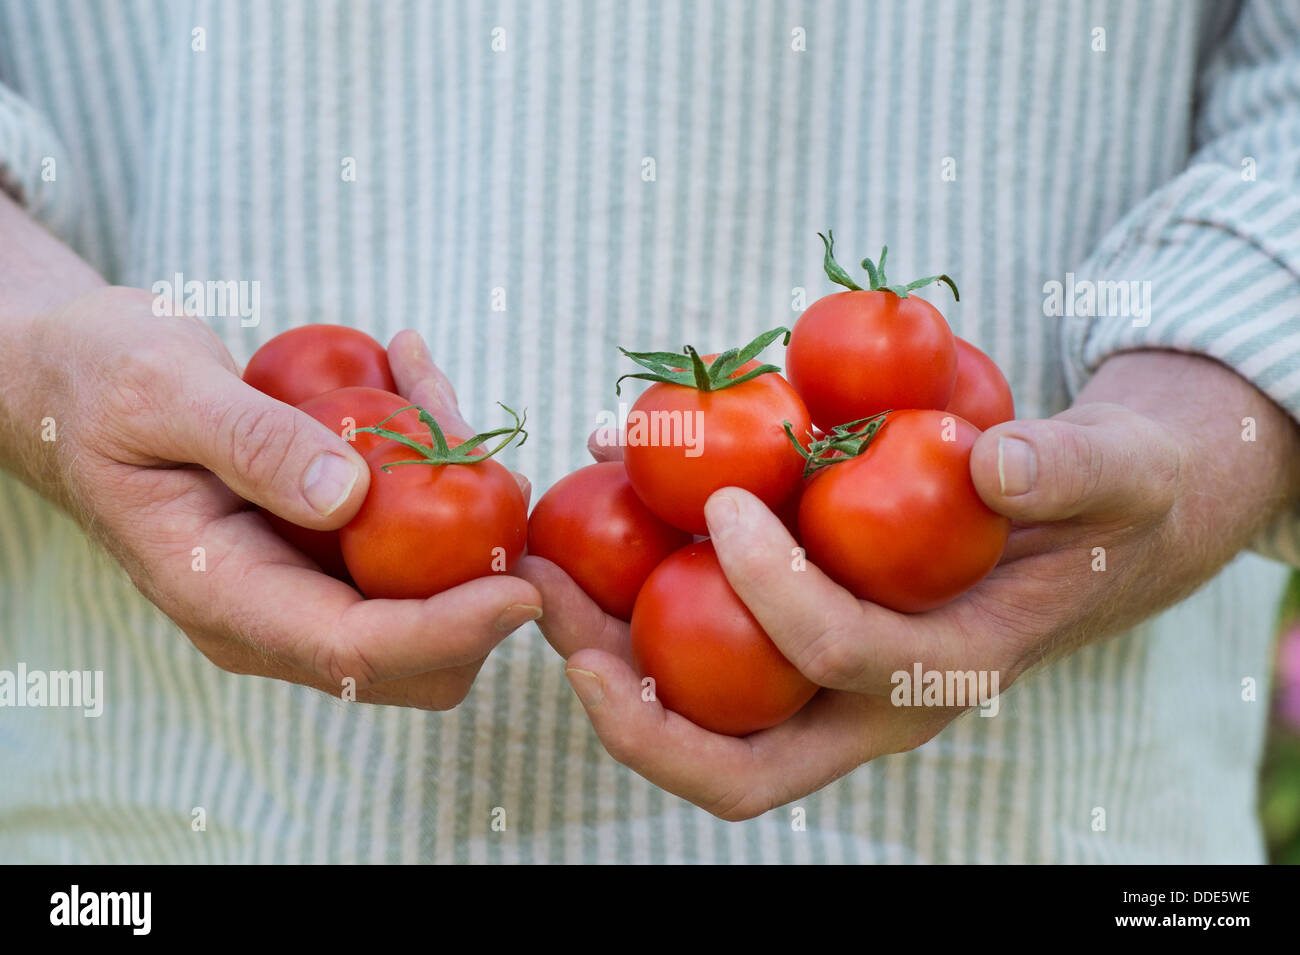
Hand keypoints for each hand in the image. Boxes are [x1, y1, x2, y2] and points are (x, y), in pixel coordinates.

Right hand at [13, 286, 540, 708]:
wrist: (80, 389)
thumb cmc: (104, 386)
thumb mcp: (160, 393)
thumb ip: (250, 443)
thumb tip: (351, 498)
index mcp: (223, 599)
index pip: (357, 654)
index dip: (451, 631)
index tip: (524, 591)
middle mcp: (272, 615)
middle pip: (416, 658)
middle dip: (482, 588)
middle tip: (506, 480)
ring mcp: (305, 588)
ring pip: (428, 597)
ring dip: (466, 512)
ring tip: (434, 389)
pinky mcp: (329, 551)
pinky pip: (410, 540)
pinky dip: (436, 471)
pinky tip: (416, 379)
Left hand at [520, 351, 1299, 818]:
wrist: (1096, 528)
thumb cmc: (1108, 499)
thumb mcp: (1113, 471)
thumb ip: (1068, 469)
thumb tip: (994, 466)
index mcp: (951, 669)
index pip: (841, 658)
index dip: (774, 592)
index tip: (727, 504)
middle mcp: (874, 702)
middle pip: (735, 760)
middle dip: (632, 707)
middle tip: (555, 615)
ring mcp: (829, 685)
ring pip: (698, 725)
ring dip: (606, 664)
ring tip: (541, 581)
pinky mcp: (801, 647)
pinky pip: (707, 656)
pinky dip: (639, 610)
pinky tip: (602, 523)